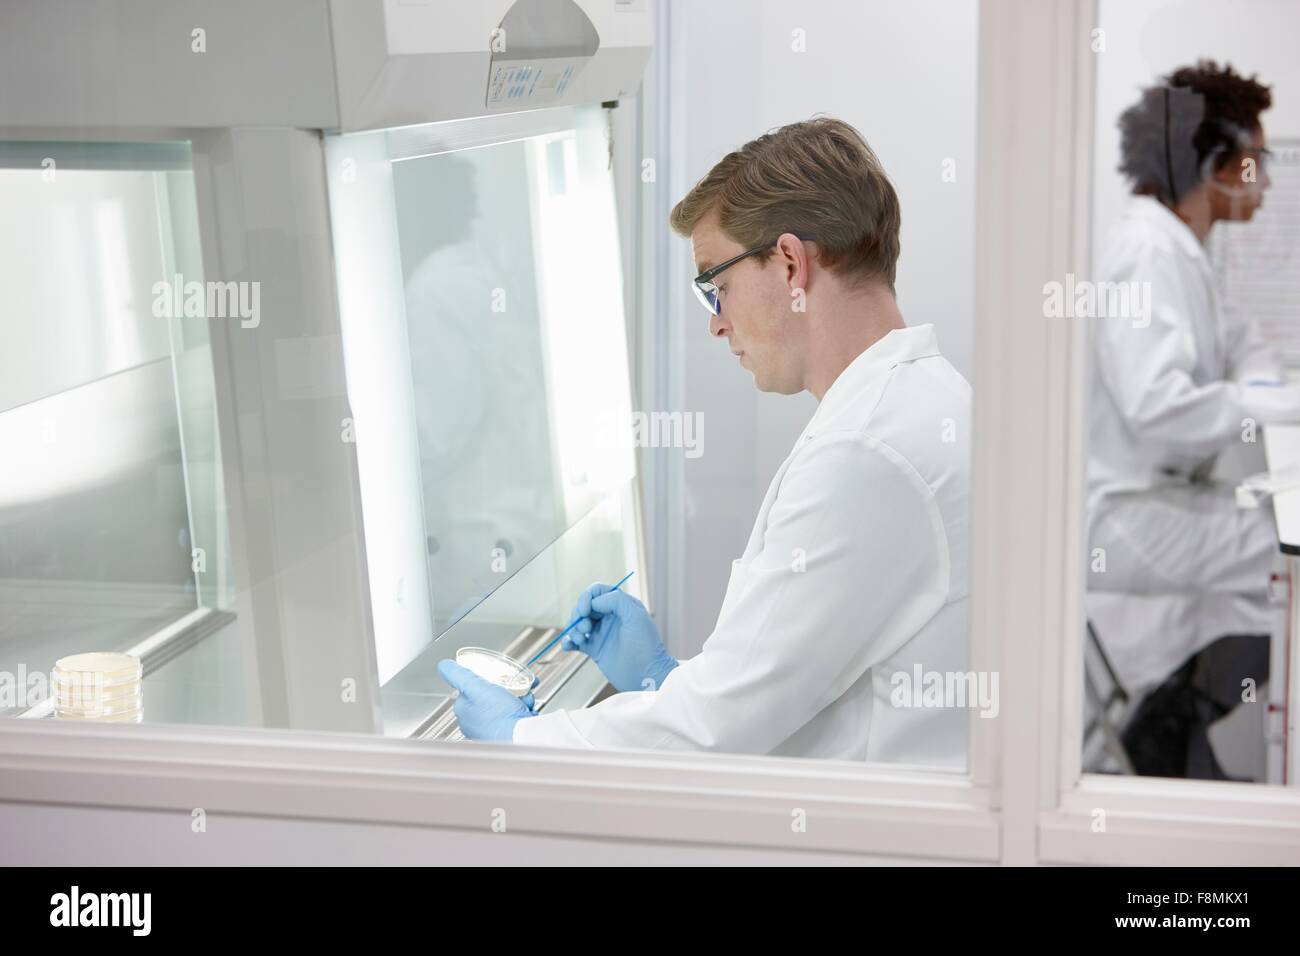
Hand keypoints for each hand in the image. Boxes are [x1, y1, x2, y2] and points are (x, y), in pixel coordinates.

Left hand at [437, 659, 537, 741]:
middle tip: (511, 687)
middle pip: (489, 696)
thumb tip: (443, 665)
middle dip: (504, 688)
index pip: (469, 689)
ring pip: (504, 705)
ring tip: (522, 698)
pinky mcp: (507, 733)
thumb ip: (457, 675)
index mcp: (464, 712)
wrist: (521, 735)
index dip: (482, 680)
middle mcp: (475, 723)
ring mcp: (491, 729)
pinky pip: (515, 716)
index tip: (492, 677)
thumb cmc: (498, 714)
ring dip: (516, 698)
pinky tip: (526, 709)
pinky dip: (523, 709)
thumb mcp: (475, 686)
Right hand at [562, 583, 677, 692]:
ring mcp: (601, 633)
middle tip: (585, 629)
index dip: (586, 598)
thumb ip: (616, 601)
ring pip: (578, 623)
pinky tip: (567, 646)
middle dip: (578, 614)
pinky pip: (576, 641)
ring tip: (579, 639)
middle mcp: (609, 617)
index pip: (597, 592)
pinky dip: (568, 641)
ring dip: (573, 628)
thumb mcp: (635, 616)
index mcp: (620, 606)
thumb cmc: (646, 645)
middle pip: (584, 606)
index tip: (584, 611)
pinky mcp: (595, 649)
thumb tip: (593, 602)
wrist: (647, 676)